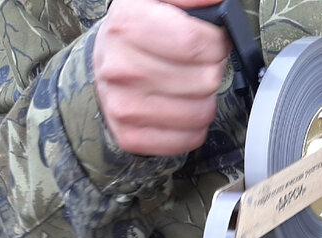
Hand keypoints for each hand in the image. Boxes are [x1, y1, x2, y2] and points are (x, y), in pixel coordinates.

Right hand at [93, 0, 231, 155]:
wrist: (103, 64)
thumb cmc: (137, 31)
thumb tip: (217, 1)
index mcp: (127, 25)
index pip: (195, 42)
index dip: (216, 42)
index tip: (213, 41)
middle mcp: (121, 68)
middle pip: (205, 79)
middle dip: (211, 69)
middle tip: (197, 64)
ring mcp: (124, 106)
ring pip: (202, 112)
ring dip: (205, 99)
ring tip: (190, 85)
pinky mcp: (131, 136)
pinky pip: (190, 139)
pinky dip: (194, 126)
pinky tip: (182, 107)